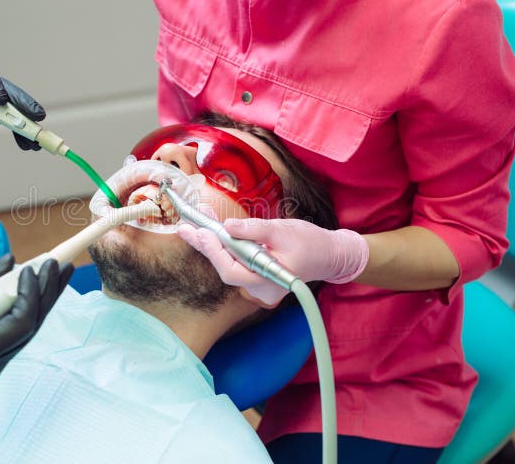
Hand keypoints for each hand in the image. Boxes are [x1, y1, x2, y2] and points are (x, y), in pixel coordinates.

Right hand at [0, 255, 72, 413]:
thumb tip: (10, 262)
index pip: (18, 325)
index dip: (30, 294)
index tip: (31, 268)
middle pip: (30, 328)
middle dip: (47, 293)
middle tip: (59, 264)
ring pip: (27, 332)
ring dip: (44, 300)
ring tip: (58, 272)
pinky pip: (16, 334)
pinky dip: (28, 309)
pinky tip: (39, 291)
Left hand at [178, 218, 368, 303]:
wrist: (329, 255)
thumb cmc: (310, 242)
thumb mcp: (283, 230)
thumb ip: (254, 229)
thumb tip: (228, 226)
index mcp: (268, 279)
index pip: (233, 270)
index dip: (215, 252)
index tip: (203, 233)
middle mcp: (259, 289)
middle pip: (225, 268)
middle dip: (205, 246)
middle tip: (185, 227)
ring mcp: (257, 285)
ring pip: (227, 265)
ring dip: (210, 244)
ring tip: (192, 224)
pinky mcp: (255, 276)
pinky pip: (235, 262)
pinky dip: (222, 246)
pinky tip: (210, 230)